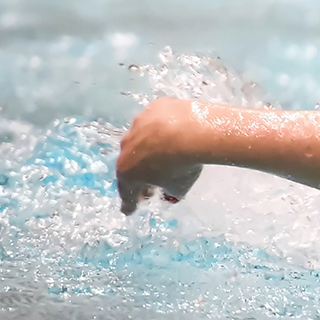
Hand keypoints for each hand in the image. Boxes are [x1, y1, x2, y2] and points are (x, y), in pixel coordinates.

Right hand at [117, 98, 204, 214]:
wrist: (193, 131)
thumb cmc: (183, 166)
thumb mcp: (178, 188)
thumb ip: (170, 193)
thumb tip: (169, 193)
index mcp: (127, 171)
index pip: (127, 192)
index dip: (129, 203)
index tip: (129, 211)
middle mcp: (126, 146)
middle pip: (132, 164)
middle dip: (140, 174)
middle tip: (150, 184)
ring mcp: (138, 124)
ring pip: (143, 139)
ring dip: (151, 148)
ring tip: (164, 154)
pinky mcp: (154, 108)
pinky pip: (158, 122)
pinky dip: (164, 128)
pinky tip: (176, 131)